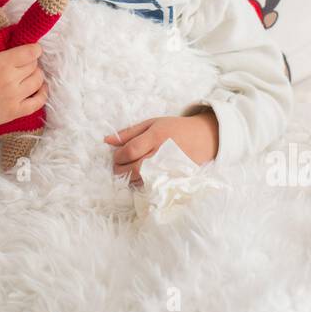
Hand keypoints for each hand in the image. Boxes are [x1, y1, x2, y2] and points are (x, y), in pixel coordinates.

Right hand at [0, 7, 47, 140]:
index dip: (34, 48)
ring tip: (28, 72)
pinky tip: (39, 88)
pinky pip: (37, 103)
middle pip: (35, 66)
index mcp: (2, 64)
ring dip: (37, 75)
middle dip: (32, 61)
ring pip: (38, 82)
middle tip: (23, 60)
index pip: (31, 52)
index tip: (29, 48)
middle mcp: (11, 80)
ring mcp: (14, 98)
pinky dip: (42, 94)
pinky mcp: (14, 113)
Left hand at [103, 112, 218, 184]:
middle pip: (133, 169)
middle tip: (120, 166)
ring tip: (132, 170)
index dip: (118, 156)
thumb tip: (106, 141)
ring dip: (129, 178)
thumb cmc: (174, 129)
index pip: (130, 151)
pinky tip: (143, 177)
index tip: (117, 155)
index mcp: (156, 136)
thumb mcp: (152, 123)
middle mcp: (162, 154)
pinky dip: (142, 185)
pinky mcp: (174, 180)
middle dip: (120, 169)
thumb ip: (128, 133)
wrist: (204, 139)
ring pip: (141, 181)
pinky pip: (152, 188)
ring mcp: (169, 169)